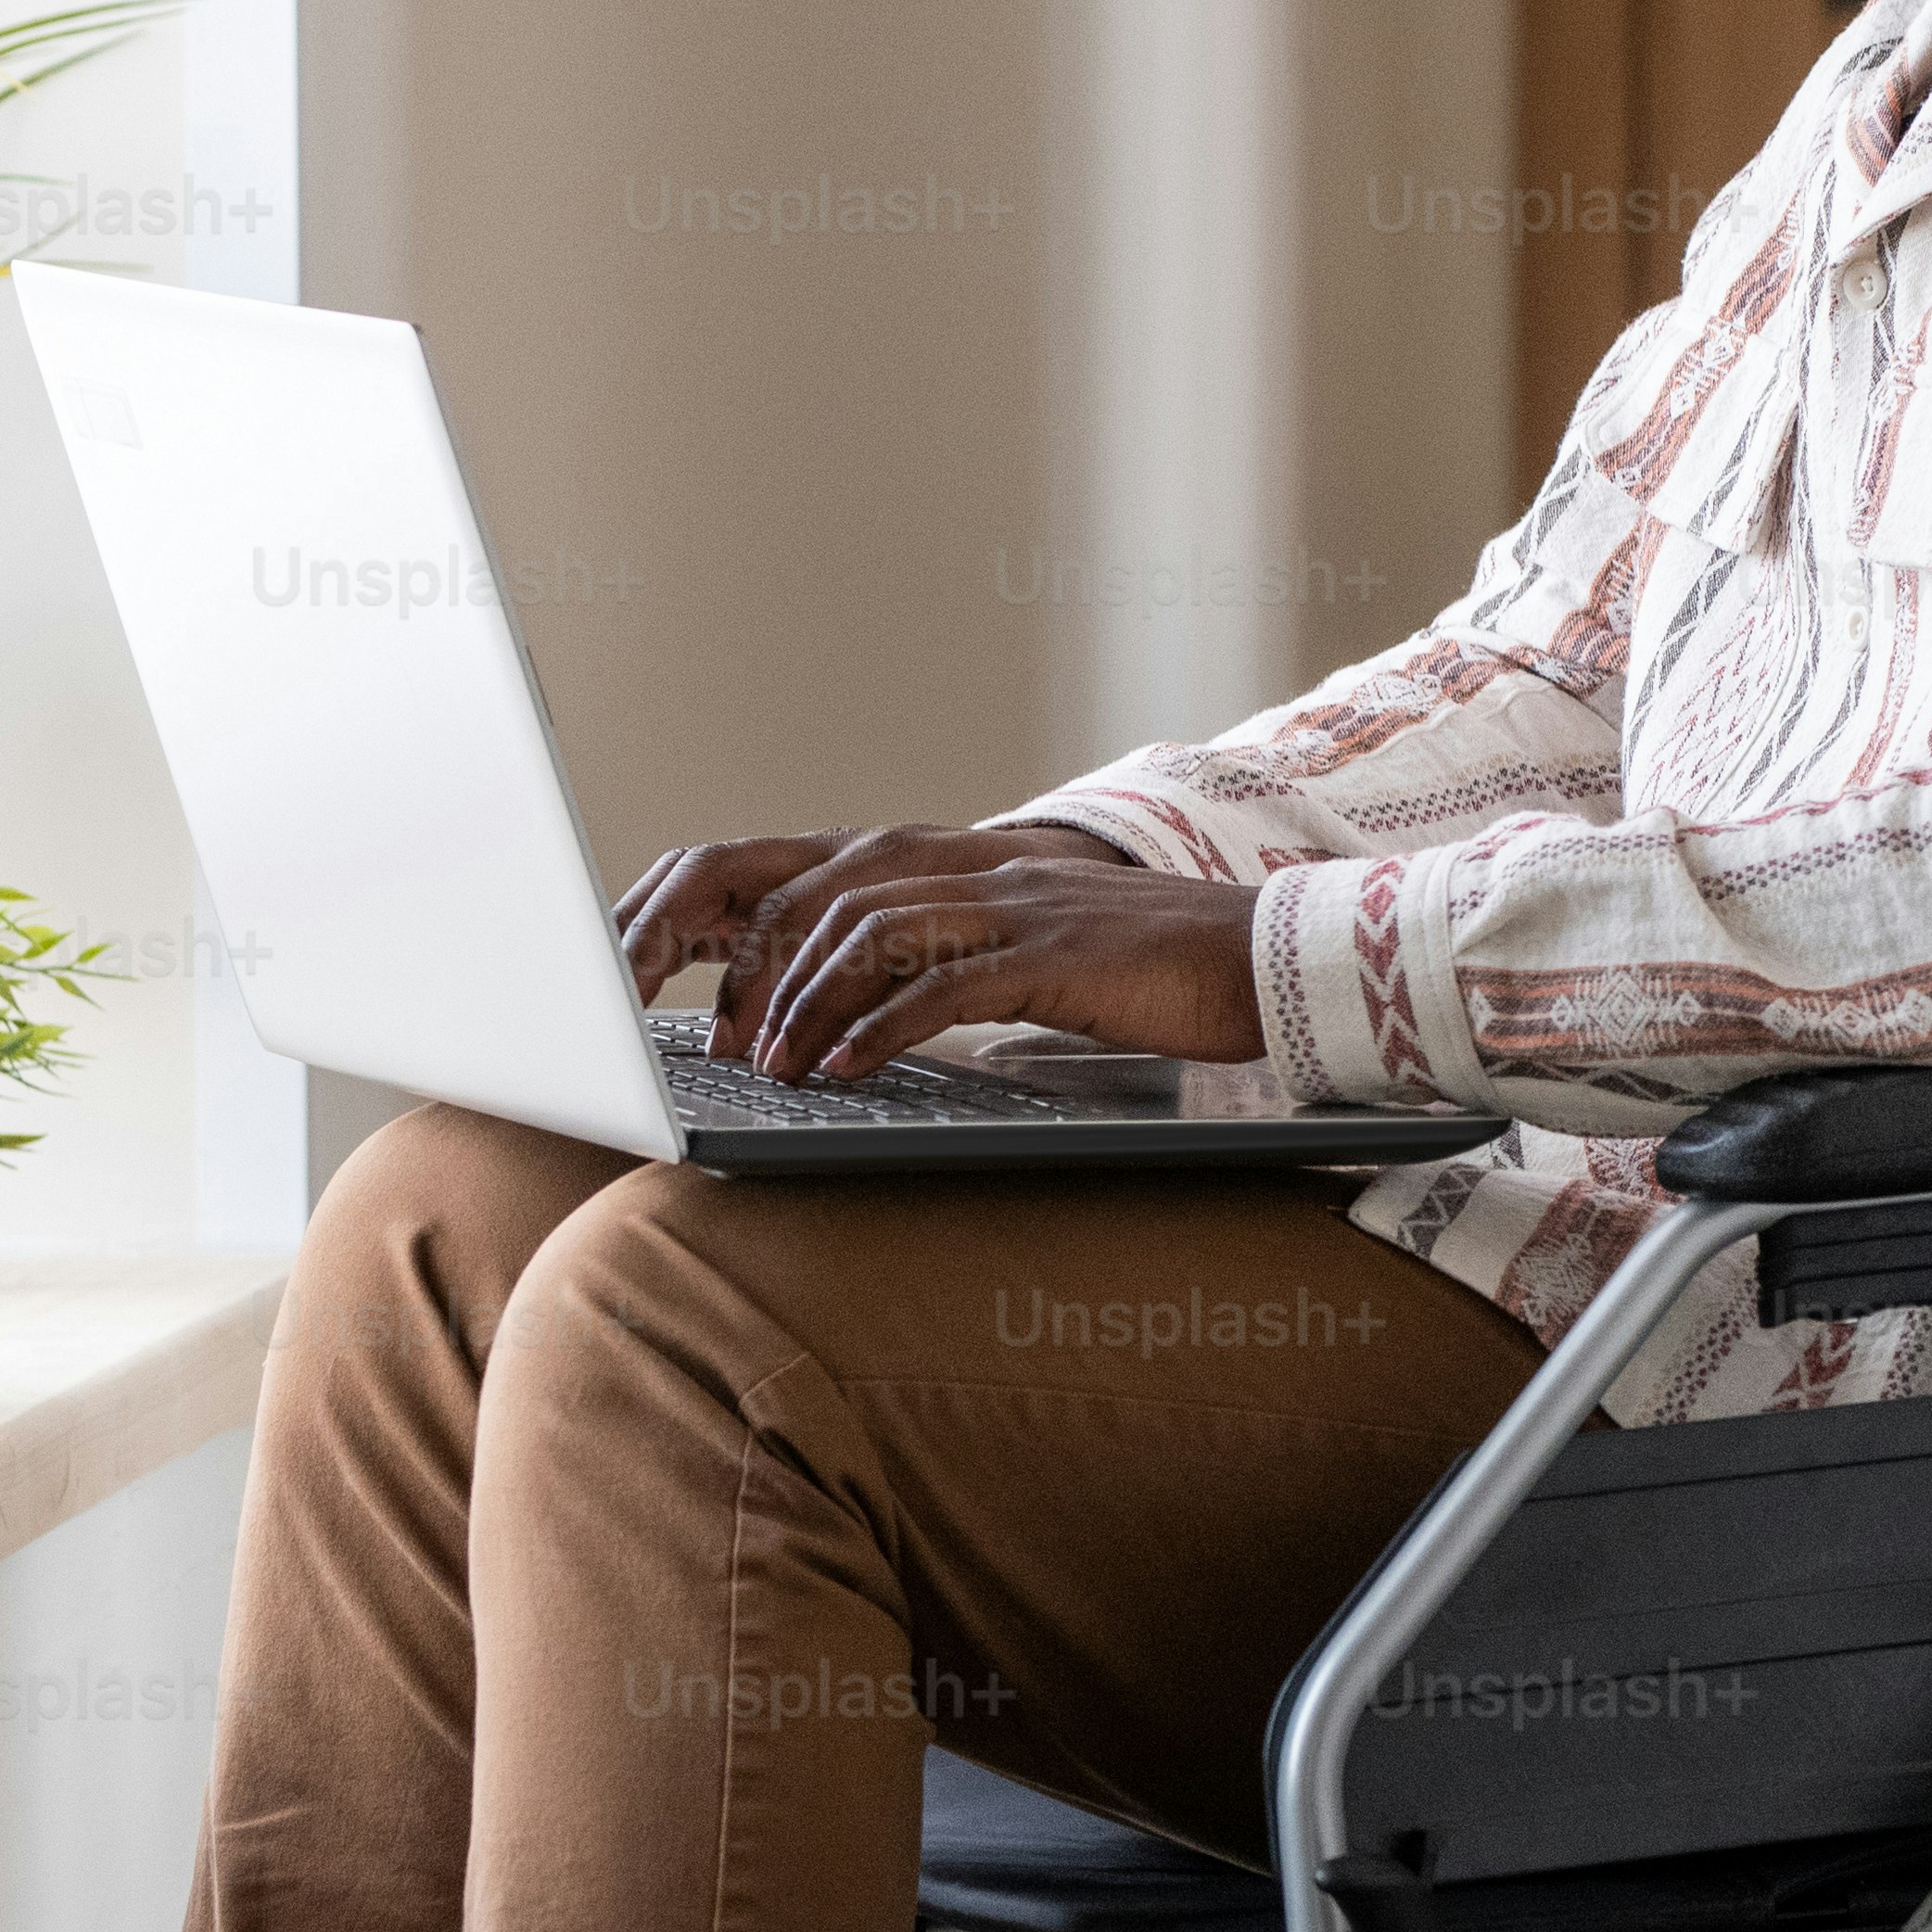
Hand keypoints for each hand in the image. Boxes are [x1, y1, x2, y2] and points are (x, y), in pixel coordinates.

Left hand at [616, 825, 1270, 1074]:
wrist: (1259, 954)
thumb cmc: (1134, 967)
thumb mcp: (1015, 950)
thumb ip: (931, 959)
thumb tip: (834, 1015)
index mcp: (945, 860)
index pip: (800, 867)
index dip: (720, 918)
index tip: (672, 984)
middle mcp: (966, 863)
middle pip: (812, 889)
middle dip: (738, 961)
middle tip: (705, 1035)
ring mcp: (1010, 901)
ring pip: (868, 932)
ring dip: (804, 1005)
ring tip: (770, 1067)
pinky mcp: (1053, 952)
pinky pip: (946, 984)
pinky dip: (883, 1029)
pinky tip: (845, 1071)